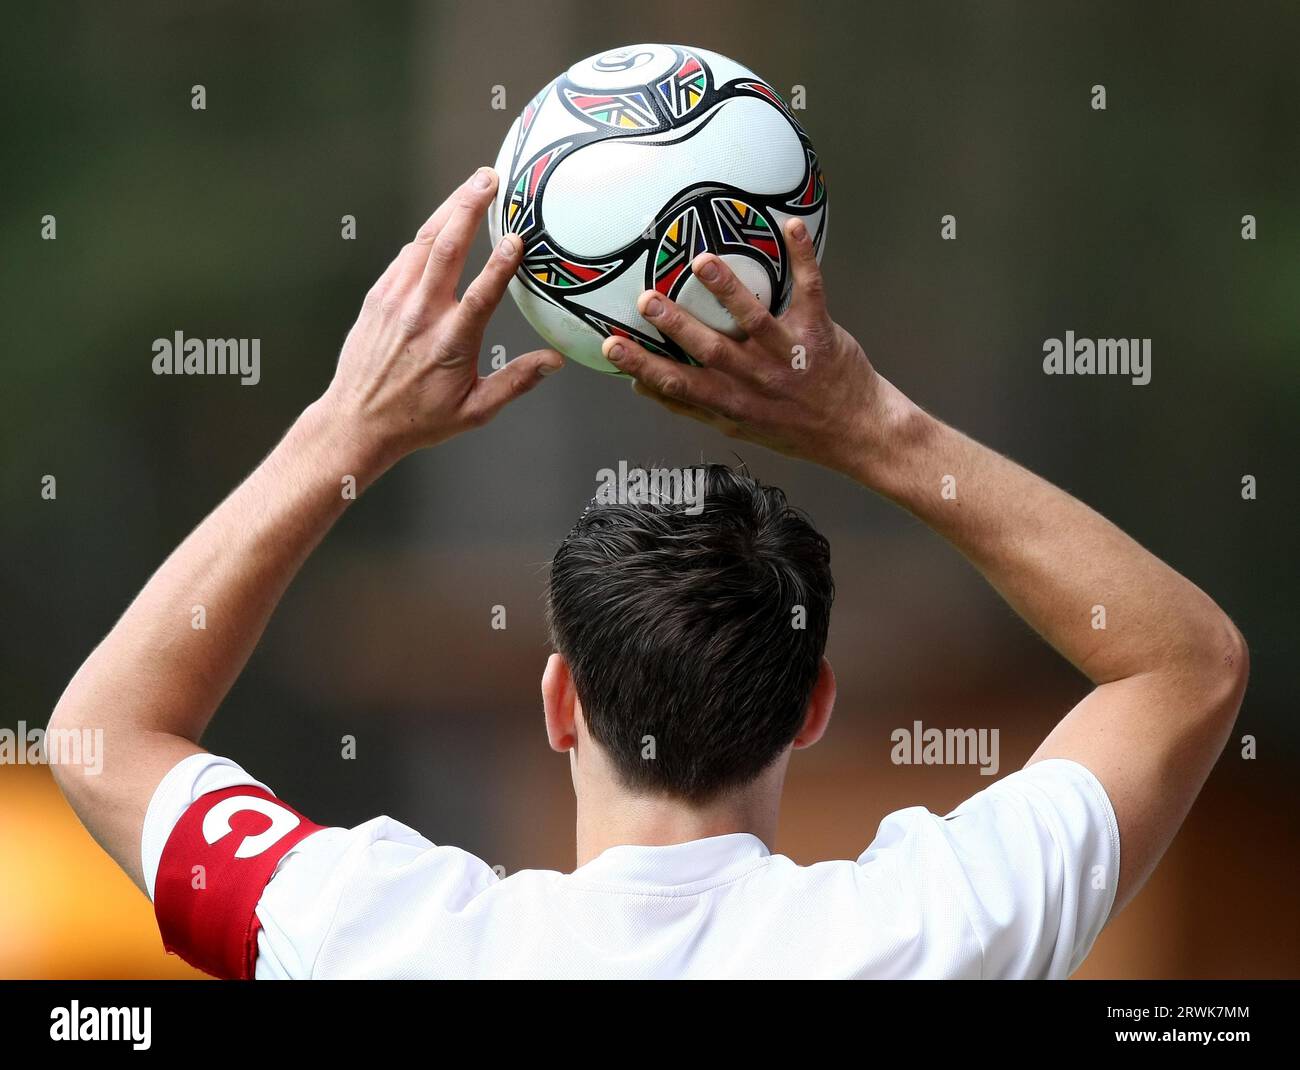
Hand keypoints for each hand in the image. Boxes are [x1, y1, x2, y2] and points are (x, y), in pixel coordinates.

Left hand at [322, 167, 562, 466]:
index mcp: (451, 341)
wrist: (357, 420)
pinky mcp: (378, 297)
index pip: (482, 293)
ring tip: (470, 188)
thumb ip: (516, 382)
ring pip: (423, 242)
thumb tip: (553, 361)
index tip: (518, 236)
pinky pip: (404, 257)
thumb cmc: (418, 418)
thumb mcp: (475, 410)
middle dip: (469, 207)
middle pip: (446, 247)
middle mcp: (421, 314)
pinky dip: (426, 236)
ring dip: (447, 210)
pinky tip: (440, 224)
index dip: (501, 263)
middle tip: (489, 179)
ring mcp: (395, 301)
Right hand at [602, 218, 898, 476]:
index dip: (643, 366)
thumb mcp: (736, 428)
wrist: (857, 430)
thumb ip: (692, 406)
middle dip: (677, 325)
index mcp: (731, 403)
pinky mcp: (819, 333)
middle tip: (646, 300)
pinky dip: (802, 256)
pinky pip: (809, 289)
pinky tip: (788, 226)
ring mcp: (788, 355)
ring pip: (755, 320)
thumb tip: (641, 387)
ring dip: (728, 290)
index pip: (678, 384)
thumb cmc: (792, 427)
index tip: (612, 346)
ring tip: (702, 262)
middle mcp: (756, 380)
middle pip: (710, 351)